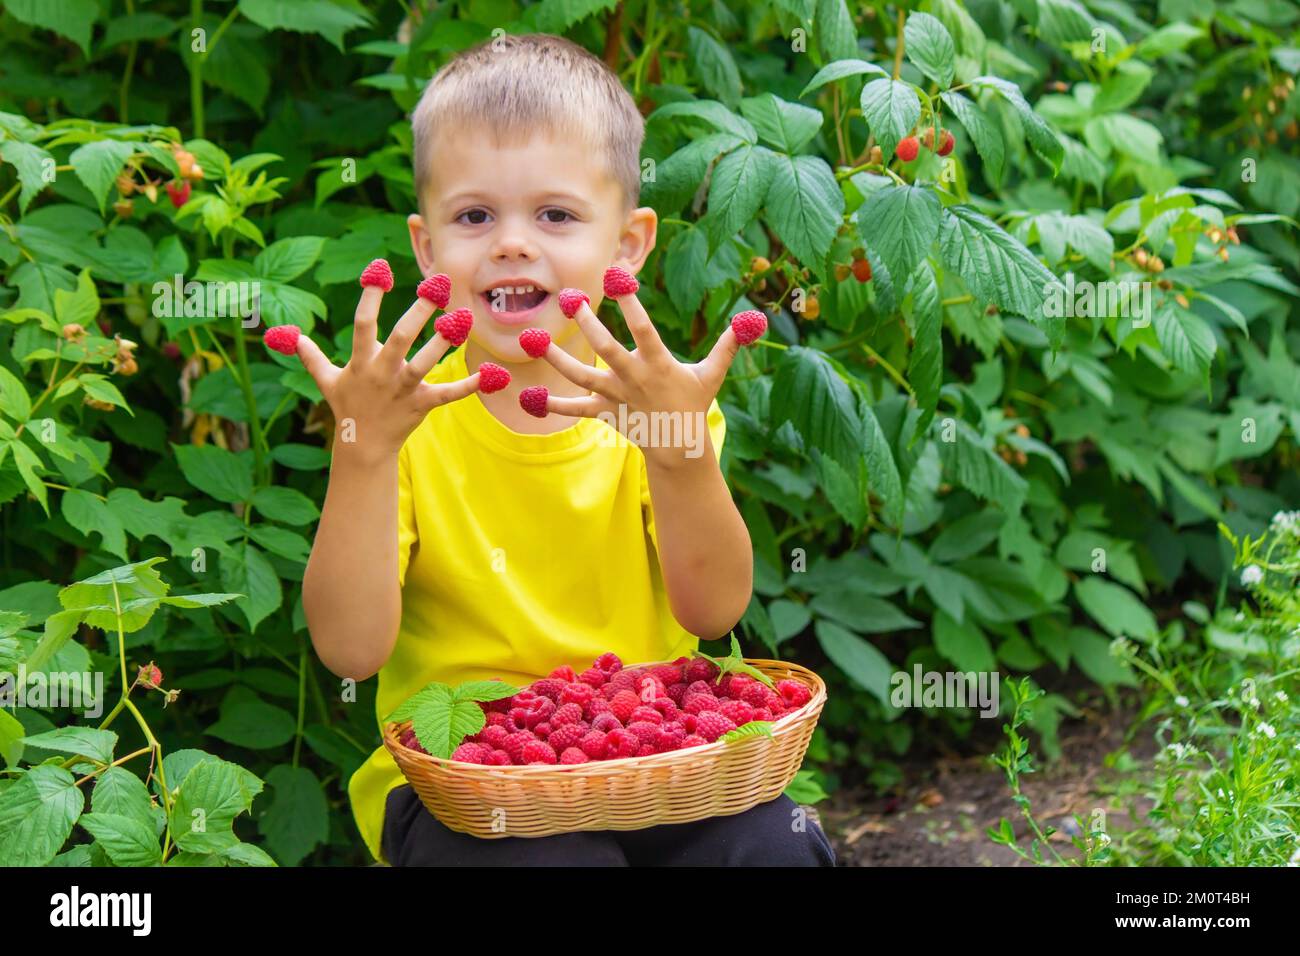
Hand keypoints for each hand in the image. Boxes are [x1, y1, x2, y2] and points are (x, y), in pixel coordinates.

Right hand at [286, 264, 481, 458]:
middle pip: (401, 339)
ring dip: (444, 343)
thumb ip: (310, 356)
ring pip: (425, 363)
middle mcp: (382, 374)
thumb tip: (288, 336)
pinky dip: (470, 385)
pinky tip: (492, 374)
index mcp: (360, 362)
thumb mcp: (325, 381)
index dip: (371, 297)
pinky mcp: (422, 405)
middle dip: (418, 313)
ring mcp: (403, 390)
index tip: (380, 268)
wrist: (362, 447)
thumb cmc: (347, 408)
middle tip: (436, 286)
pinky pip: (449, 394)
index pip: (363, 324)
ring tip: (463, 317)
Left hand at [528, 268, 765, 466]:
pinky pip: (575, 409)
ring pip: (581, 375)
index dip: (631, 305)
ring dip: (557, 358)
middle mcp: (633, 379)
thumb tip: (752, 320)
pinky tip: (531, 396)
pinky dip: (553, 405)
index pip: (643, 330)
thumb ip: (727, 345)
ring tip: (534, 338)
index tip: (618, 278)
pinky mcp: (604, 413)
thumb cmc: (693, 405)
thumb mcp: (711, 374)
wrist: (678, 449)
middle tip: (571, 298)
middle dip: (588, 324)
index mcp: (658, 364)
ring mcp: (615, 396)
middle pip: (606, 348)